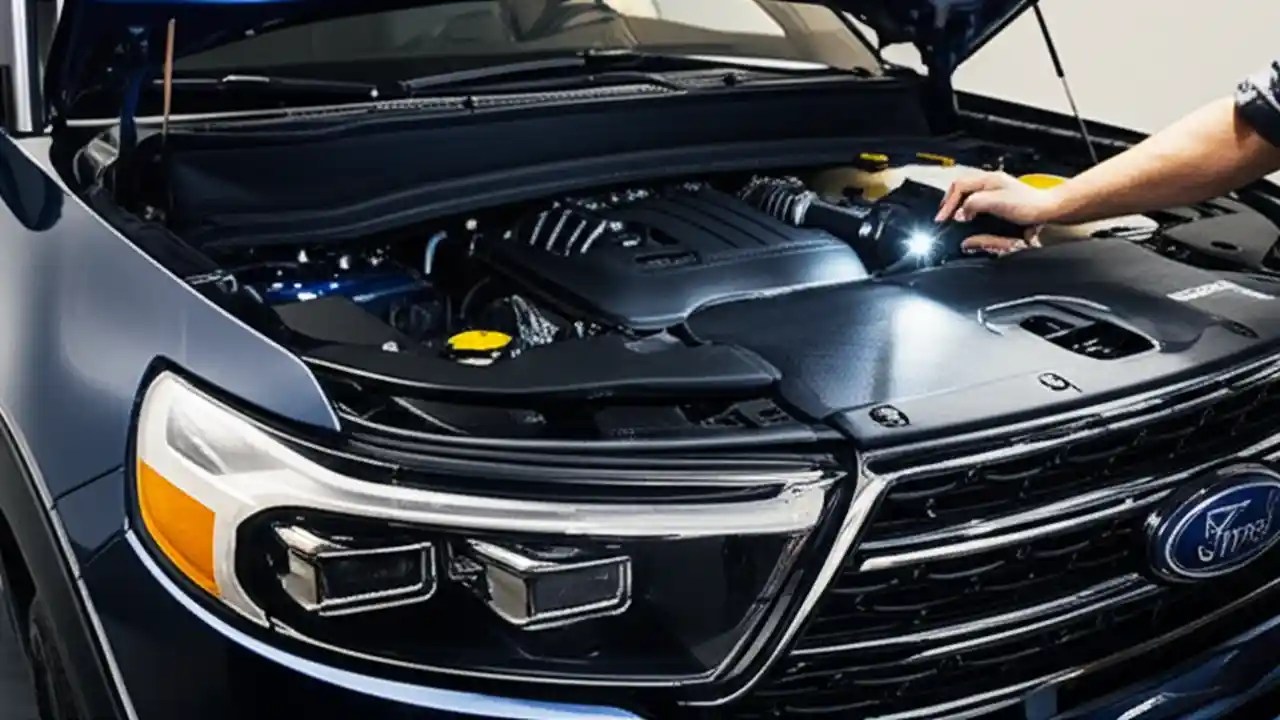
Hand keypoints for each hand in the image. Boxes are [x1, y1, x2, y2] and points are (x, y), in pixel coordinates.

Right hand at [935, 171, 1062, 253]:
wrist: (1048, 209)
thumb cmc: (1027, 205)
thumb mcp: (996, 203)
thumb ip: (974, 205)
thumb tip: (959, 212)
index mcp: (987, 179)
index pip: (958, 186)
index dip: (948, 203)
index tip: (943, 219)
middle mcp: (990, 181)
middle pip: (961, 187)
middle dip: (949, 202)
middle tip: (943, 216)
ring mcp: (995, 188)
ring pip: (968, 192)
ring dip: (958, 204)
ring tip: (952, 216)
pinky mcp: (1000, 197)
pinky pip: (976, 199)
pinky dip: (967, 207)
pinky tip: (969, 216)